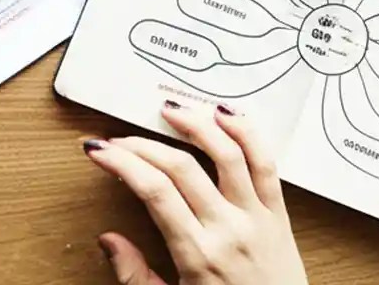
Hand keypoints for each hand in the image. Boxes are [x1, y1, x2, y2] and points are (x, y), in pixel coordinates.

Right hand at [85, 102, 307, 284]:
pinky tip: (225, 115)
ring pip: (227, 154)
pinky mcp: (279, 212)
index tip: (100, 150)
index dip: (122, 163)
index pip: (154, 191)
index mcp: (197, 255)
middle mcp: (228, 229)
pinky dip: (247, 133)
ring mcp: (256, 217)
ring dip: (197, 125)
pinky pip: (265, 163)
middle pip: (180, 168)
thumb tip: (108, 240)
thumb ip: (136, 276)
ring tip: (170, 111)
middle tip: (119, 138)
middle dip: (143, 145)